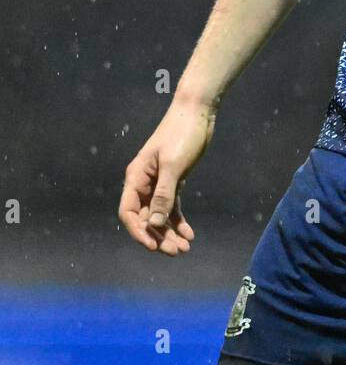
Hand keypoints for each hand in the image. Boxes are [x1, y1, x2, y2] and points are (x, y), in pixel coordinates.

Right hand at [118, 97, 216, 254]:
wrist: (198, 112)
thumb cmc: (182, 134)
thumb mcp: (173, 165)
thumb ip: (163, 195)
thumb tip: (153, 223)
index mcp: (136, 177)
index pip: (128, 212)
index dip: (138, 231)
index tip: (153, 245)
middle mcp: (144, 182)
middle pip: (145, 217)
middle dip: (158, 236)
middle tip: (175, 252)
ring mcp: (159, 182)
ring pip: (159, 214)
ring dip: (169, 232)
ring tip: (184, 248)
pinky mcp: (174, 180)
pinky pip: (172, 206)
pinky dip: (178, 220)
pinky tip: (189, 234)